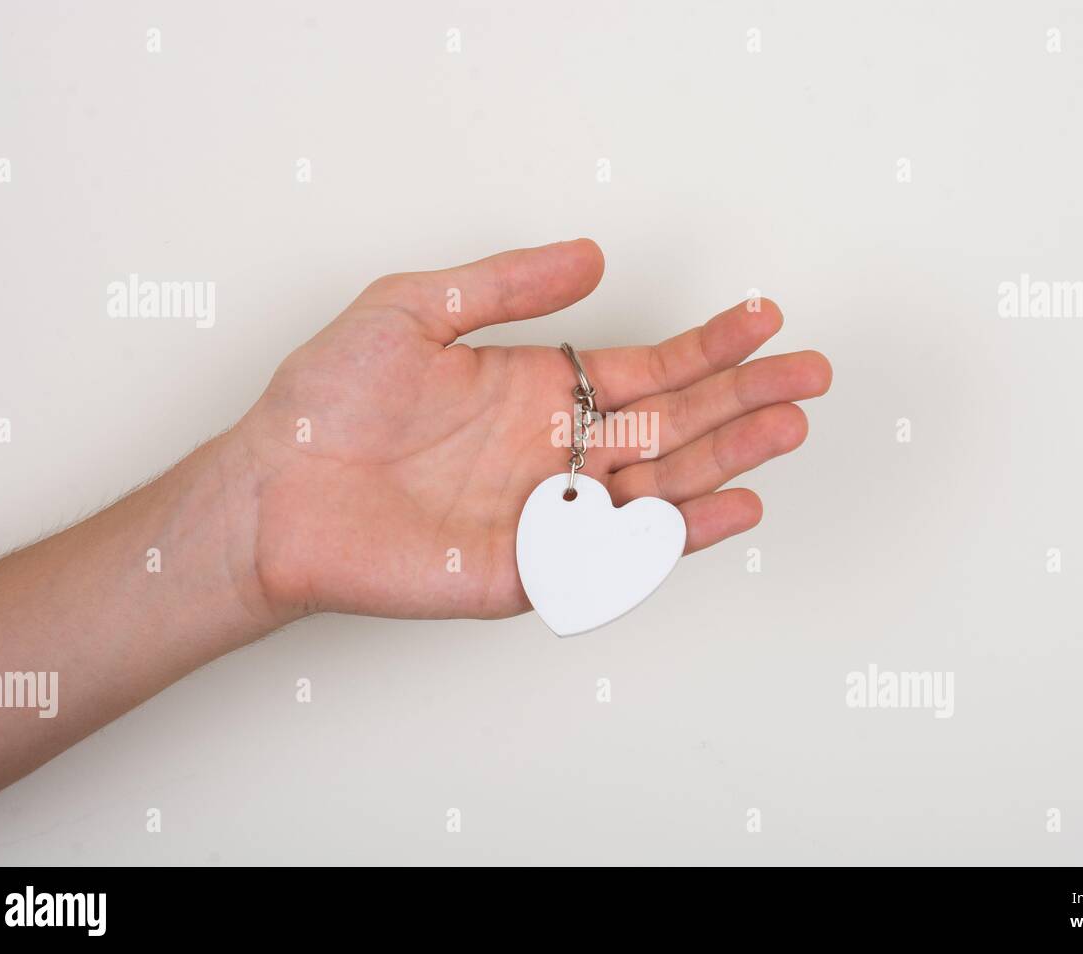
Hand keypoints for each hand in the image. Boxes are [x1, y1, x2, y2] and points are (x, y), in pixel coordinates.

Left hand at [231, 239, 831, 620]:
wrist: (272, 490)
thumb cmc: (328, 403)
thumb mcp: (414, 309)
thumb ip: (507, 285)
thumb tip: (592, 256)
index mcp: (537, 392)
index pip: (646, 369)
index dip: (708, 344)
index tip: (764, 318)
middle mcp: (555, 452)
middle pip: (673, 425)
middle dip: (744, 398)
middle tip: (810, 376)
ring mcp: (549, 512)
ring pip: (662, 485)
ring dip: (730, 456)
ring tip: (788, 426)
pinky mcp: (532, 568)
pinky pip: (616, 553)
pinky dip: (679, 535)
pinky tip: (732, 505)